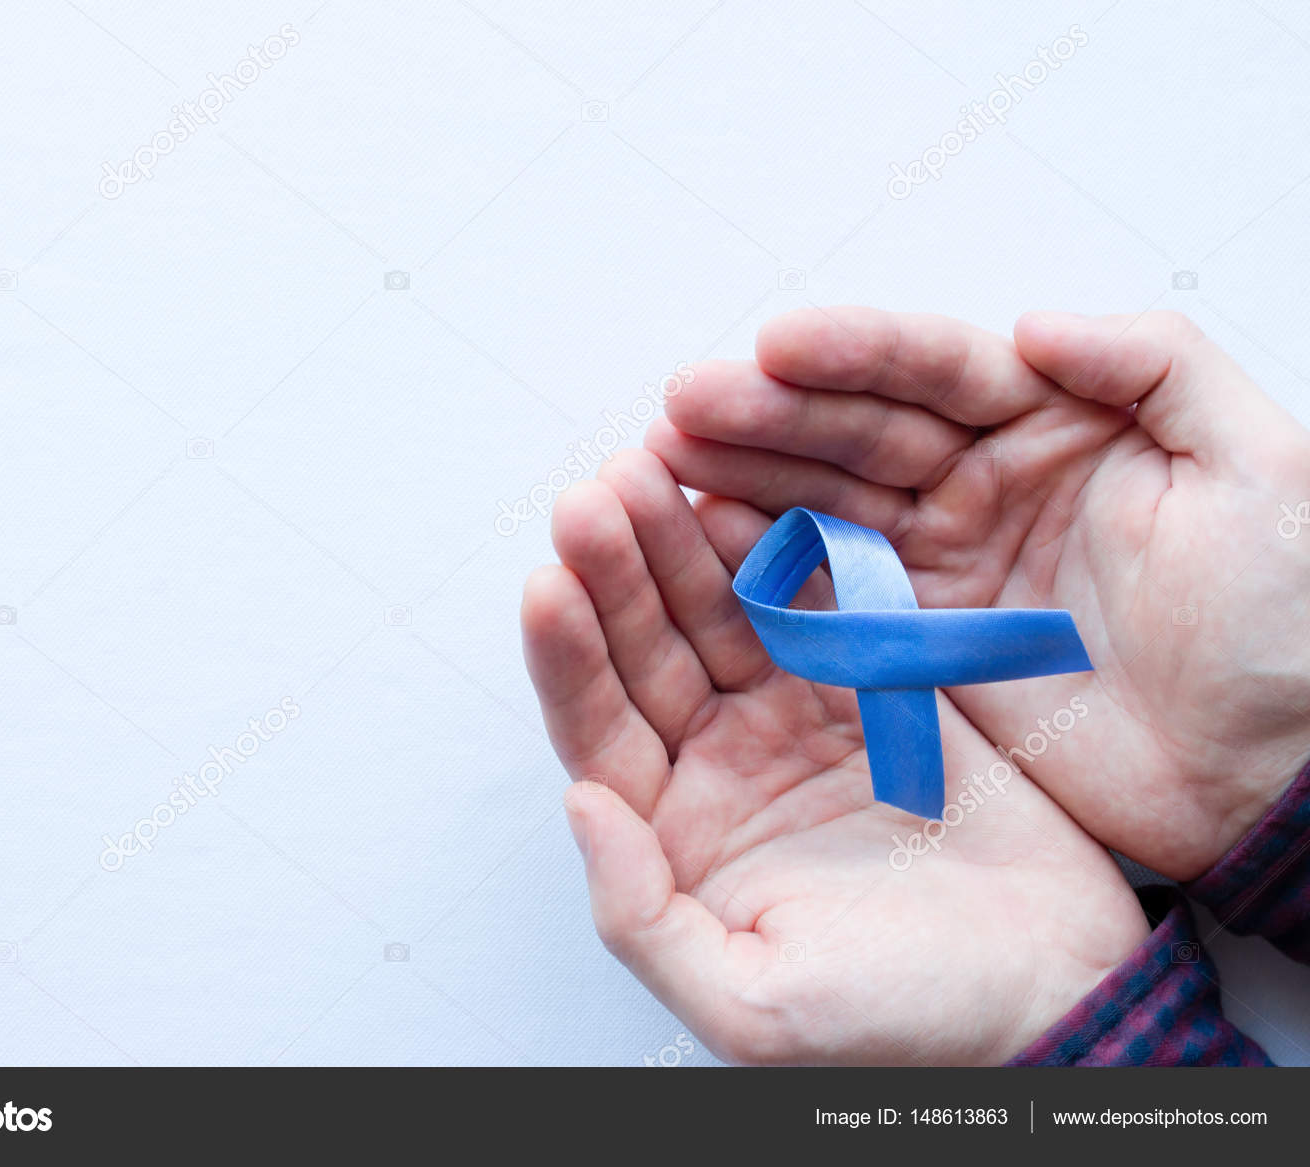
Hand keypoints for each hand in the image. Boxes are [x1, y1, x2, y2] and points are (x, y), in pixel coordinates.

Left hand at [521, 451, 1146, 1064]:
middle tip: (599, 493)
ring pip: (719, 610)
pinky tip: (749, 497)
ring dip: (683, 542)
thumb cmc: (898, 1022)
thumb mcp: (749, 1003)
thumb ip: (641, 914)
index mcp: (676, 834)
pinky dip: (781, 550)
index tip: (548, 581)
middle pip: (648, 650)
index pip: (599, 728)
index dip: (570, 656)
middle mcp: (721, 764)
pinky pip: (812, 601)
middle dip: (619, 571)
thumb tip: (580, 804)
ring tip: (656, 470)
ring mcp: (795, 716)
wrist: (1052, 996)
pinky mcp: (873, 683)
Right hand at [647, 308, 1309, 879]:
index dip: (855, 354)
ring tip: (669, 463)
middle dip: (770, 413)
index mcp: (1063, 425)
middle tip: (687, 407)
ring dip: (747, 478)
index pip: (940, 371)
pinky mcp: (921, 643)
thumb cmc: (1290, 627)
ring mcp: (948, 565)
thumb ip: (1157, 368)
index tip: (778, 346)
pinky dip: (768, 564)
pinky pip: (832, 590)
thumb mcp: (1264, 468)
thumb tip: (1037, 323)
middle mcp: (990, 484)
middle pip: (861, 431)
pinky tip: (710, 539)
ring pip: (830, 503)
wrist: (1276, 780)